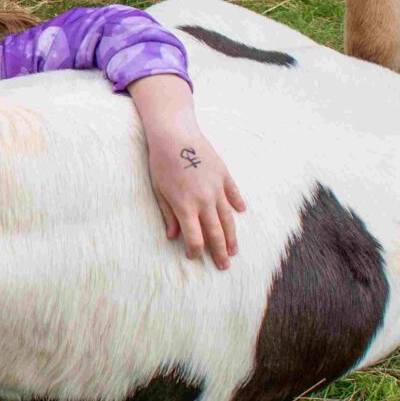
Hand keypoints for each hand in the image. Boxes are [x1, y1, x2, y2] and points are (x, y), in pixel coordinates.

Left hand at [148, 127, 246, 267]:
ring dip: (232, 236)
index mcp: (185, 207)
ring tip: (234, 250)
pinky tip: (241, 212)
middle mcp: (204, 201)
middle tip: (224, 266)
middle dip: (220, 252)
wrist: (175, 134)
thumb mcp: (159, 191)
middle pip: (215, 233)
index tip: (194, 256)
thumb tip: (172, 236)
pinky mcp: (224, 174)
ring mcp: (217, 188)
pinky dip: (237, 203)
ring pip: (228, 218)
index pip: (194, 239)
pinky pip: (233, 193)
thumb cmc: (161, 163)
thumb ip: (168, 215)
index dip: (195, 251)